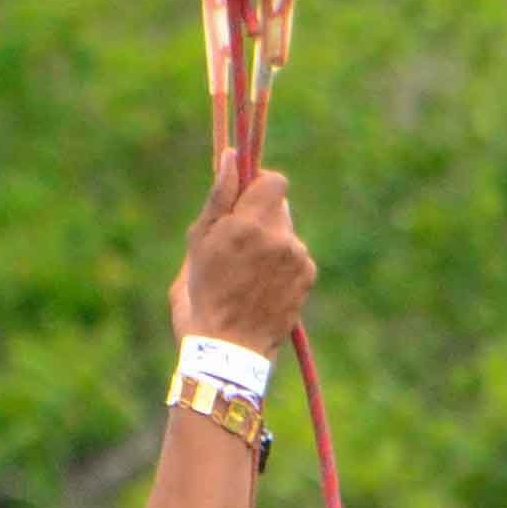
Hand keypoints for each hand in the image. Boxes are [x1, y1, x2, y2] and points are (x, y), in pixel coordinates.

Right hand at [171, 163, 314, 348]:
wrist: (228, 351)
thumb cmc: (202, 295)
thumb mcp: (198, 242)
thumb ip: (219, 197)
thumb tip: (232, 156)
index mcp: (248, 224)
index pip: (274, 180)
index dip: (259, 185)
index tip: (242, 198)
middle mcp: (279, 237)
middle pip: (278, 205)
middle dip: (259, 215)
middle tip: (236, 244)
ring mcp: (297, 258)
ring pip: (286, 232)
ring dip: (270, 241)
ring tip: (246, 273)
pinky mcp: (308, 276)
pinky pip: (295, 255)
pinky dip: (282, 264)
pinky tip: (261, 286)